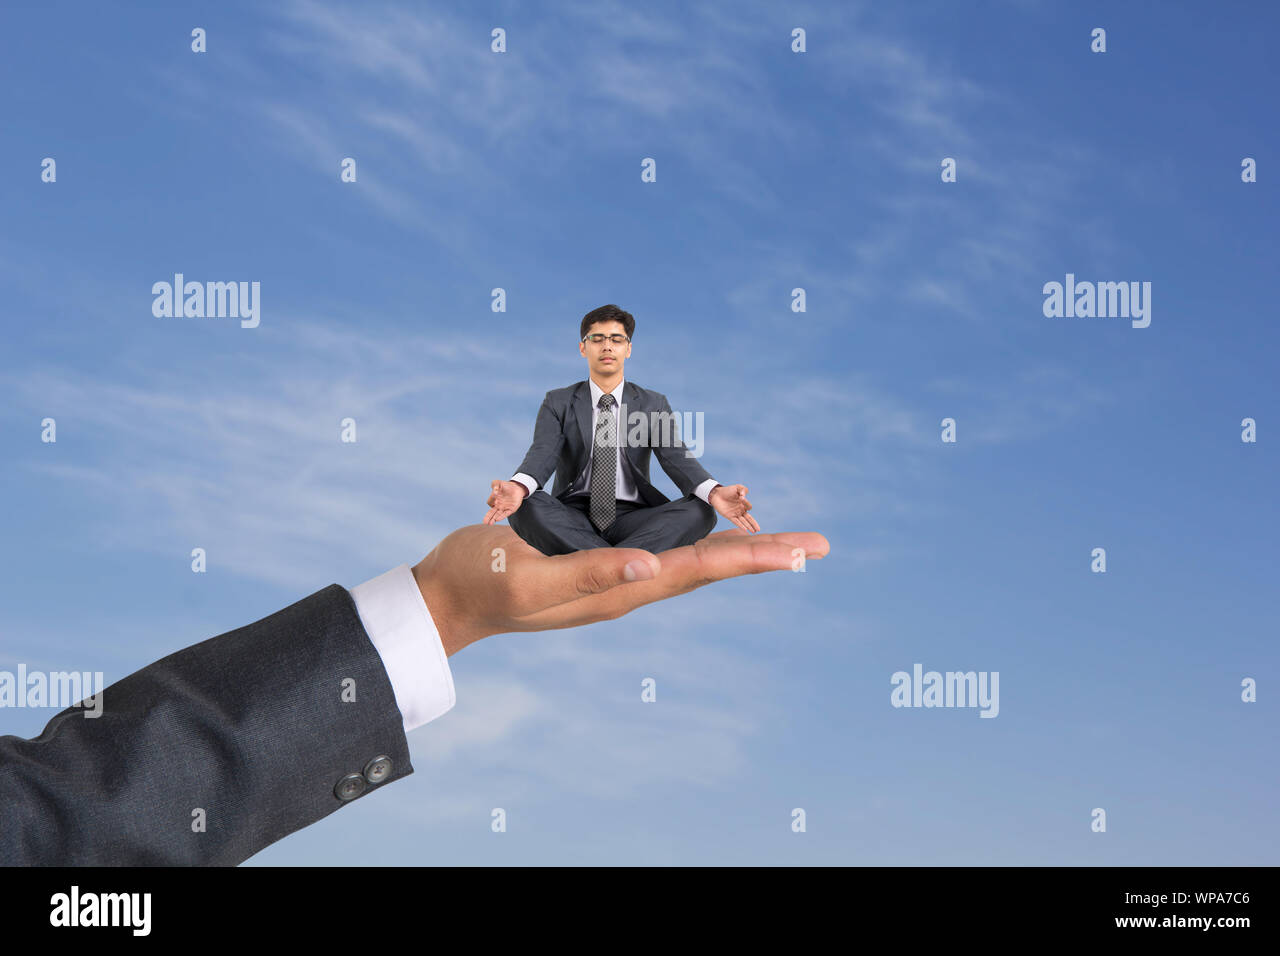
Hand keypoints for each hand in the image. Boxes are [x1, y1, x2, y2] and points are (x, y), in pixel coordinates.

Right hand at [413, 525, 827, 655]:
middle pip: (709, 565)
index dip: (751, 557)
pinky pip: (658, 543)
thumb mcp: (530, 578)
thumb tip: (652, 570)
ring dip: (737, 544)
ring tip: (783, 538)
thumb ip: (590, 574)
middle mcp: (627, 583)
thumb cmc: (482, 583)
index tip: (800, 552)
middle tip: (819, 544)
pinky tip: (708, 528)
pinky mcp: (597, 556)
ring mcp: (614, 571)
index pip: (699, 570)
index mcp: (620, 589)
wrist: (447, 593)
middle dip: (764, 551)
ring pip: (689, 555)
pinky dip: (693, 532)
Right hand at [483, 479, 526, 523]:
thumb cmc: (506, 485)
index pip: (490, 503)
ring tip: (490, 523)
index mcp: (495, 500)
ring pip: (497, 515)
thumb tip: (494, 492)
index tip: (494, 495)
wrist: (517, 487)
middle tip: (484, 522)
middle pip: (491, 513)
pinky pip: (506, 514)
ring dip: (494, 519)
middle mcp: (499, 505)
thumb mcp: (498, 483)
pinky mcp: (511, 509)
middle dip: (488, 517)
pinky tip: (497, 519)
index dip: (491, 500)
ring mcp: (504, 508)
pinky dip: (501, 517)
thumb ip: (494, 484)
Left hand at [708, 484, 758, 532]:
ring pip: (744, 522)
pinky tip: (745, 529)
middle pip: (749, 518)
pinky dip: (741, 525)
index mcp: (743, 504)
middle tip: (758, 530)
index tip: (741, 497)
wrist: (716, 494)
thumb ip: (743, 489)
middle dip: (754, 524)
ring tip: (754, 532)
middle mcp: (740, 510)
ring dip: (749, 527)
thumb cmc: (727, 490)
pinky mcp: (729, 516)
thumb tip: (743, 496)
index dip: (746, 503)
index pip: (749, 507)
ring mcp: (735, 514)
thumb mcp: (737, 487)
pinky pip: (736, 522)